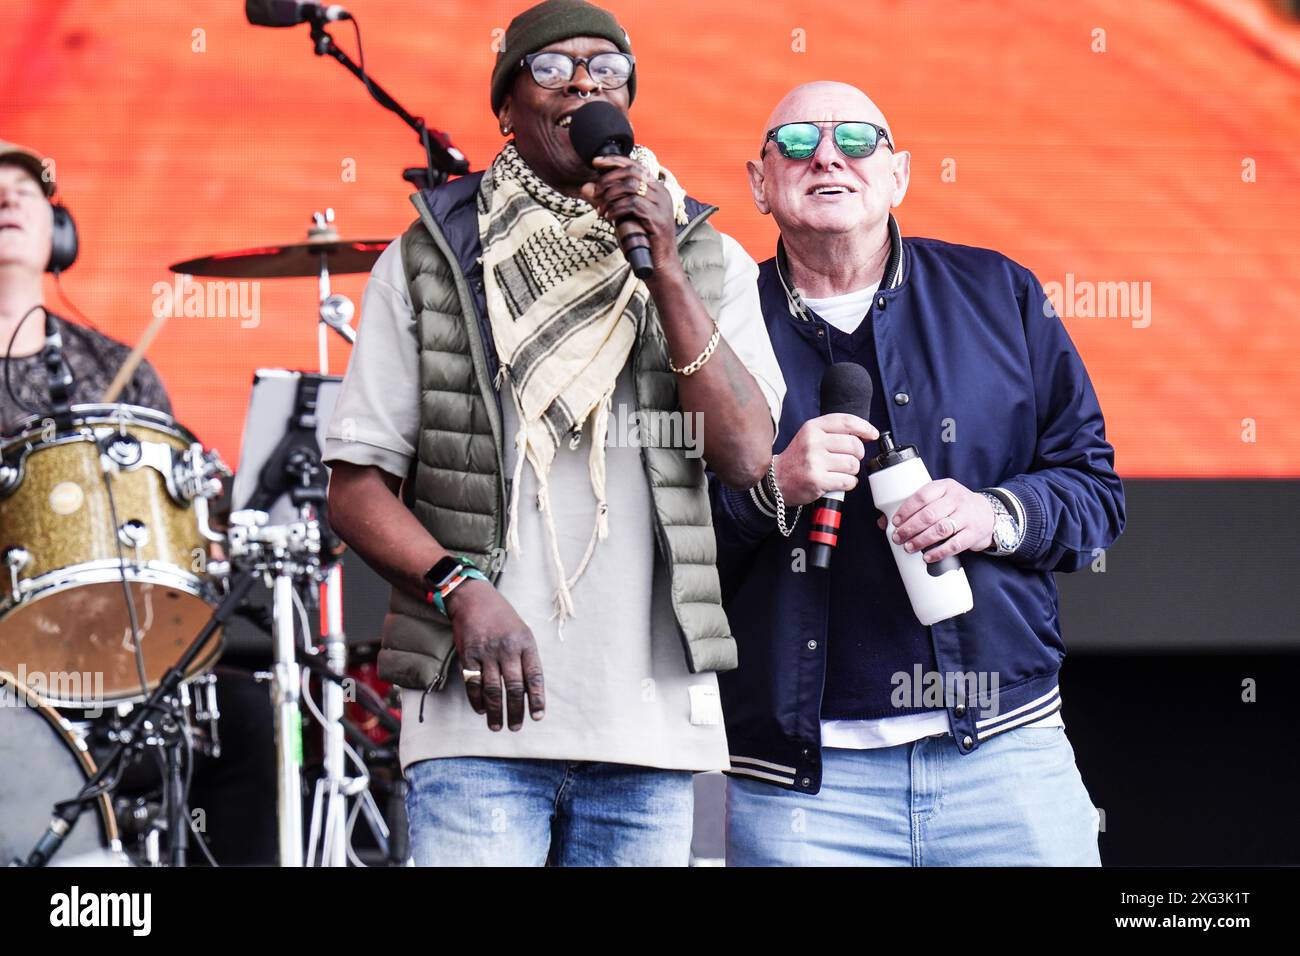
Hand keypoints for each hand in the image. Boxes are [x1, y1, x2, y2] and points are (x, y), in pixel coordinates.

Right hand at [445, 580, 544, 731]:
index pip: (534, 676)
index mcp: (525, 643)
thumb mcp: (522, 632)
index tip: (537, 716)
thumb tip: (528, 691)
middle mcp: (507, 649)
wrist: (473, 599)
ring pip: (492, 690)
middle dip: (515, 711)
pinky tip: (482, 710)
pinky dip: (477, 700)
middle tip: (516, 727)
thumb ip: (525, 658)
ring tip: (498, 726)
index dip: (536, 698)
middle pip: (513, 687)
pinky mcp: (468, 655)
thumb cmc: (502, 618)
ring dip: (496, 711)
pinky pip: (473, 684)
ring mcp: (486, 653)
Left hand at [579, 154, 680, 275]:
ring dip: (610, 195)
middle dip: (608, 178)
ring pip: (631, 187)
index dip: (614, 161)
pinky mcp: (657, 218)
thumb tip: (586, 188)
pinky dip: (616, 209)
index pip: (635, 165)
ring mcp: (661, 205)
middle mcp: (662, 193)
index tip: (596, 162)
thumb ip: (607, 201)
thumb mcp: (623, 216)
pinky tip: (609, 217)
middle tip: (595, 191)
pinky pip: (632, 205)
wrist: (660, 265)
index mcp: (657, 188)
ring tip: (601, 209)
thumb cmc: (642, 240)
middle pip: (632, 172)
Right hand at [773, 414, 878, 505]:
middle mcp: (813, 442)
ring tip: (840, 472)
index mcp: (812, 428)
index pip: (846, 421)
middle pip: (854, 444)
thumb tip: (865, 434)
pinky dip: (848, 483)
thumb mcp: (810, 436)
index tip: (872, 434)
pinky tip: (838, 482)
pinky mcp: (817, 480)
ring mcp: (814, 462)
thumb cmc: (798, 459)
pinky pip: (847, 481)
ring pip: (853, 464)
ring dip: (852, 471)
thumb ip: (833, 432)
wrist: (776, 480)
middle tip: (848, 459)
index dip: (864, 427)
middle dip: (857, 454)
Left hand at [878, 479, 994, 561]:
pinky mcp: (973, 534)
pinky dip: (939, 552)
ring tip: (909, 547)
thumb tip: (883, 522)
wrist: (988, 515)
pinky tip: (927, 557)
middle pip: (929, 514)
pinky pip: (955, 544)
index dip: (906, 510)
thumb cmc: (955, 507)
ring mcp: (967, 516)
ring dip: (922, 540)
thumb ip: (914, 508)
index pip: (922, 496)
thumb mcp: (938, 499)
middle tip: (898, 537)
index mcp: (944, 487)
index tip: (895, 521)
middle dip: (910, 528)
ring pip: (941, 529)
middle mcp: (956, 499)